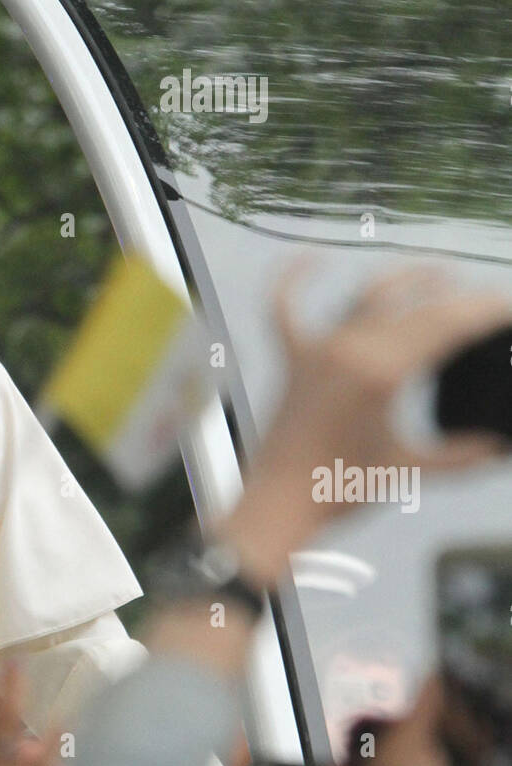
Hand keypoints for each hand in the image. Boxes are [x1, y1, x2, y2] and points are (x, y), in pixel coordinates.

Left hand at [221, 264, 511, 587]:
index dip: (484, 312)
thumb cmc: (338, 491)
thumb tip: (498, 448)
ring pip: (367, 297)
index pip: (448, 324)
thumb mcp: (407, 469)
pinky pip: (284, 310)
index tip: (506, 311)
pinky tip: (311, 257)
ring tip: (439, 275)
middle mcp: (349, 349)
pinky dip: (293, 281)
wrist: (277, 509)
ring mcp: (317, 352)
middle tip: (486, 309)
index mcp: (383, 371)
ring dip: (405, 280)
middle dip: (458, 301)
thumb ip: (460, 456)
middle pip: (416, 307)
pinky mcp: (291, 362)